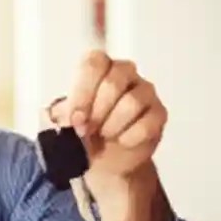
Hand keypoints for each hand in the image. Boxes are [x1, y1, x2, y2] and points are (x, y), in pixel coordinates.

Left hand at [50, 50, 166, 180]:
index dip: (83, 92)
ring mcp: (145, 91)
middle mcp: (124, 74)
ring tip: (104, 134)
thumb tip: (61, 117)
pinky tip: (121, 141)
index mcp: (98, 68)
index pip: (94, 63)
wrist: (105, 157)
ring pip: (132, 102)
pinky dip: (129, 138)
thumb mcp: (64, 121)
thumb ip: (61, 115)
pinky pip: (147, 123)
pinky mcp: (159, 113)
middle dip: (96, 112)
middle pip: (113, 83)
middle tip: (87, 130)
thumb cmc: (85, 131)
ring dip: (112, 125)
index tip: (75, 117)